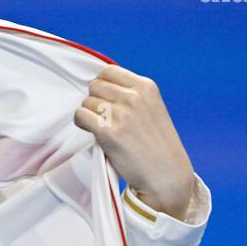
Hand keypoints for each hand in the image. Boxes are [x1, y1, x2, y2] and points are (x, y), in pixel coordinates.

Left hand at [73, 65, 194, 219]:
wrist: (166, 174)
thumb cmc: (156, 144)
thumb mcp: (152, 109)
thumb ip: (131, 94)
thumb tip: (98, 85)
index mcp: (146, 87)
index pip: (109, 71)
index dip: (102, 85)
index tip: (105, 100)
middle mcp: (134, 97)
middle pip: (95, 86)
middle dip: (95, 100)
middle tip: (104, 118)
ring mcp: (121, 114)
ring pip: (86, 101)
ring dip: (89, 114)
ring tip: (102, 128)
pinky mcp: (108, 132)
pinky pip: (80, 116)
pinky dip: (82, 124)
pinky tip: (94, 133)